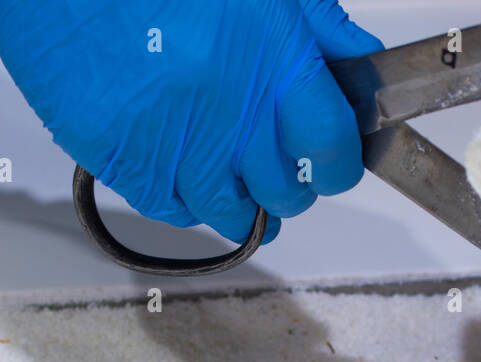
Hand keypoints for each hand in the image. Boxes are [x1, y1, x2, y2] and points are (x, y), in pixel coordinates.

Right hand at [0, 0, 382, 243]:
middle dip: (290, 188)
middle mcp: (229, 110)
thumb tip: (357, 66)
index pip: (331, 147)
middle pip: (284, 191)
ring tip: (229, 175)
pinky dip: (182, 200)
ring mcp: (174, 142)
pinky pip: (169, 209)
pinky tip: (181, 170)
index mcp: (271, 60)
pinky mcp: (123, 159)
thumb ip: (316, 27)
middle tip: (278, 172)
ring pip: (229, 213)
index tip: (331, 167)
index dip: (337, 166)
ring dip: (238, 203)